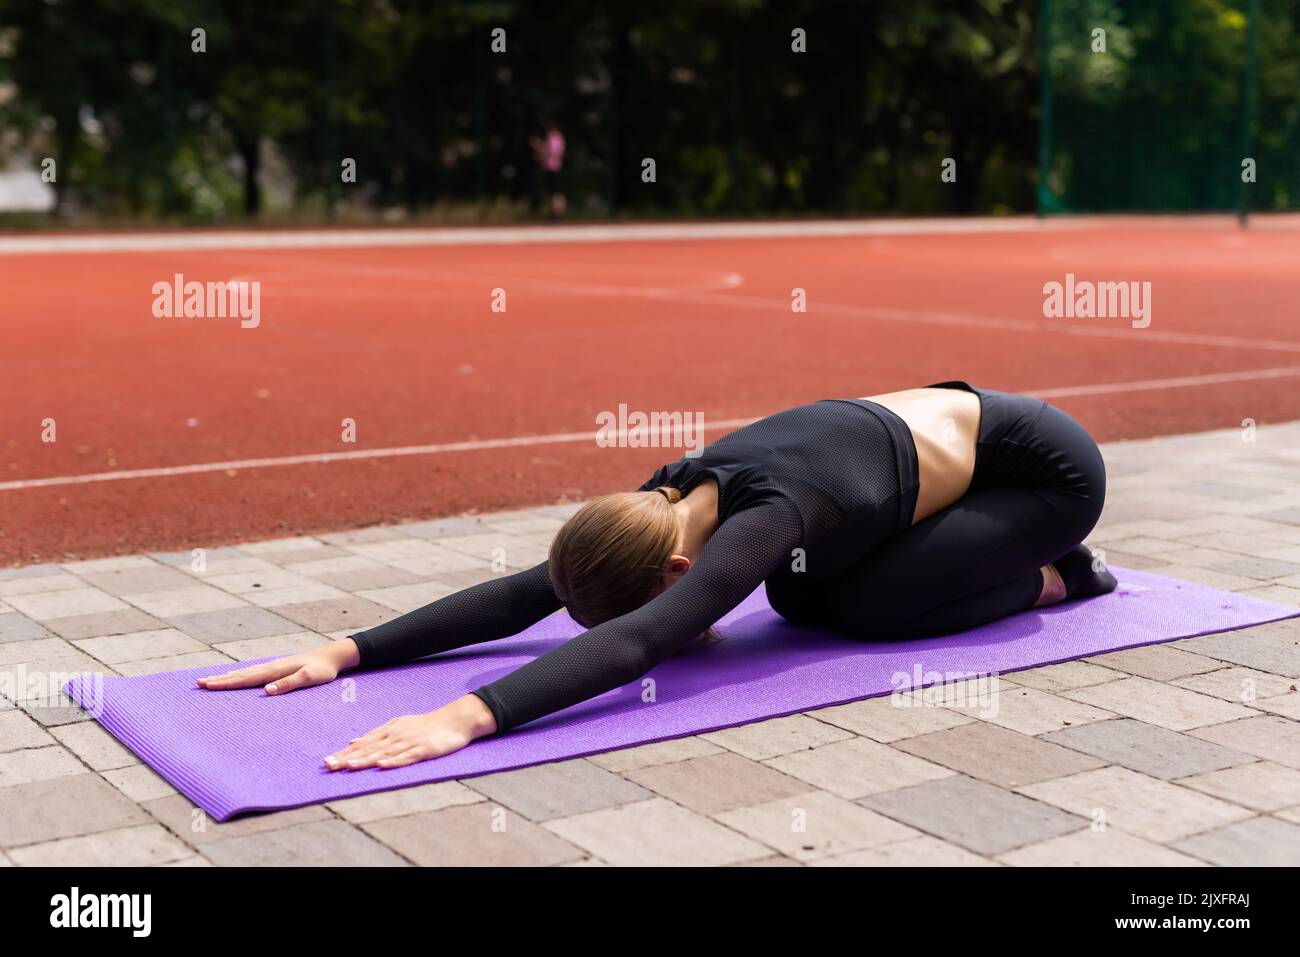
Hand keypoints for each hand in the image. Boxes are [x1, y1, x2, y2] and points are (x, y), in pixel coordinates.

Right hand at [196, 639, 359, 694]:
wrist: (332, 657)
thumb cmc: (322, 670)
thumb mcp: (309, 678)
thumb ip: (289, 684)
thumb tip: (266, 691)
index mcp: (275, 670)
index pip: (246, 678)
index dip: (226, 683)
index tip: (208, 685)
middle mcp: (270, 667)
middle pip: (240, 674)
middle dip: (219, 680)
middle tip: (198, 683)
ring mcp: (272, 667)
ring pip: (244, 673)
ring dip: (226, 677)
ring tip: (209, 680)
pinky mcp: (276, 669)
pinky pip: (252, 673)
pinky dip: (239, 675)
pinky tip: (234, 677)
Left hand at [324, 694, 496, 770]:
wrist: (454, 720)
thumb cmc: (424, 725)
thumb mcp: (397, 726)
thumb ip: (374, 735)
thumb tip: (351, 742)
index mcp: (387, 731)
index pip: (361, 744)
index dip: (343, 753)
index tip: (326, 762)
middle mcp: (395, 735)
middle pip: (368, 749)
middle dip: (348, 758)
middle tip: (329, 767)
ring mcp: (409, 742)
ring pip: (384, 753)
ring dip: (366, 760)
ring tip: (349, 767)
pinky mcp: (424, 749)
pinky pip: (407, 757)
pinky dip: (394, 761)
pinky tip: (383, 766)